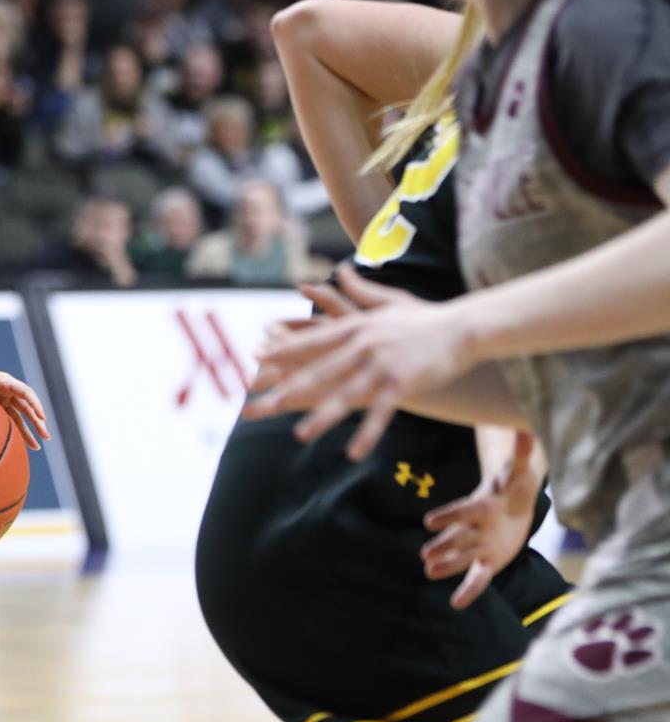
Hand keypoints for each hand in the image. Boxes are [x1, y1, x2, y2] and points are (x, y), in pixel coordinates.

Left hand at [0, 355, 51, 450]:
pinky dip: (15, 432)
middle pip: (27, 407)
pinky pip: (9, 421)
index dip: (35, 404)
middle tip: (46, 436)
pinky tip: (20, 445)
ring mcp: (2, 400)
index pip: (25, 392)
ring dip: (29, 431)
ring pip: (20, 417)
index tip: (42, 417)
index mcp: (4, 381)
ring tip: (37, 447)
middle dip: (38, 422)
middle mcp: (7, 391)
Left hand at [247, 266, 477, 460]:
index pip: (311, 341)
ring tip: (300, 435)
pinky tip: (353, 452)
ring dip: (323, 416)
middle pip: (319, 370)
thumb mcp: (389, 301)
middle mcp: (364, 343)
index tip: (256, 362)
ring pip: (345, 393)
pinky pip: (381, 412)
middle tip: (259, 406)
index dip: (283, 352)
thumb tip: (340, 270)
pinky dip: (367, 432)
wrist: (465, 326)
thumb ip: (359, 290)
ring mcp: (383, 363)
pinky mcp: (404, 381)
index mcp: (356, 326)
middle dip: (287, 389)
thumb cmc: (425, 318)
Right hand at [421, 431, 539, 608]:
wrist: (514, 507)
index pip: (462, 512)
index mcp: (481, 507)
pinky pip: (476, 578)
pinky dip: (468, 590)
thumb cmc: (514, 489)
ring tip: (429, 572)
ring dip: (447, 566)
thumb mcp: (519, 473)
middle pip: (457, 538)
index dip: (449, 517)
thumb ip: (520, 456)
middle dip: (444, 546)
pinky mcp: (487, 562)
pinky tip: (456, 603)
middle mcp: (474, 529)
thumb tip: (526, 429)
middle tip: (425, 556)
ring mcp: (479, 546)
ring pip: (461, 557)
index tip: (429, 523)